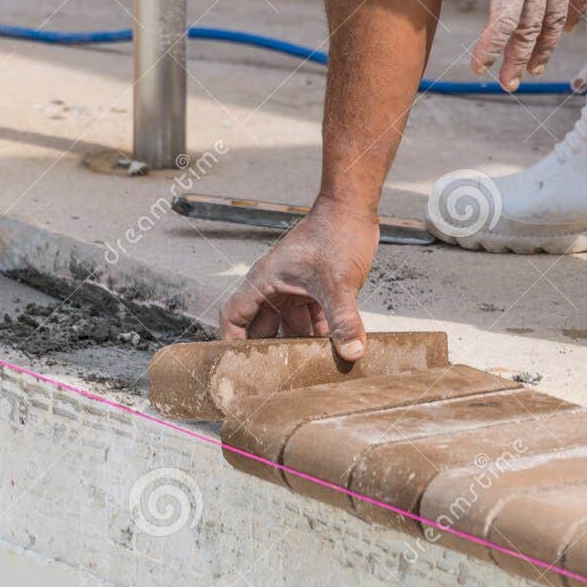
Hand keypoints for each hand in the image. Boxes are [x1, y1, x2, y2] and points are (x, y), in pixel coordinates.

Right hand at [219, 198, 378, 359]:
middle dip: (272, 350)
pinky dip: (320, 332)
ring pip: (290, 325)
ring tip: (311, 367)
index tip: (242, 365)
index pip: (234, 317)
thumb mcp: (337, 283)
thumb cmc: (334, 234)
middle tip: (281, 377)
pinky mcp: (314, 288)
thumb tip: (351, 352)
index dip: (233, 342)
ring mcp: (294, 288)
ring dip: (301, 344)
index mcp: (264, 282)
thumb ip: (343, 320)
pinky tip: (335, 348)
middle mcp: (275, 287)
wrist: (353, 210)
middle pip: (263, 327)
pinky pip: (311, 318)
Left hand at [418, 0, 586, 90]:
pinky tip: (569, 30)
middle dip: (517, 60)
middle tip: (508, 85)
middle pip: (529, 30)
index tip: (479, 68)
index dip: (490, 48)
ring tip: (536, 69)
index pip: (502, 21)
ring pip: (555, 19)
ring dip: (545, 47)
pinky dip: (574, 15)